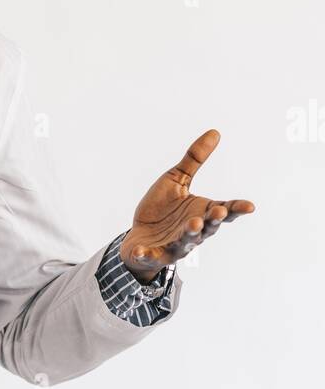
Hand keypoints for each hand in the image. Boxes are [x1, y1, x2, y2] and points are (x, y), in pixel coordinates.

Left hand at [119, 129, 254, 282]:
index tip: (250, 206)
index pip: (224, 210)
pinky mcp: (153, 254)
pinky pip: (150, 256)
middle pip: (208, 227)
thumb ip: (194, 160)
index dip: (236, 209)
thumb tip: (215, 132)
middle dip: (213, 220)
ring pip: (186, 241)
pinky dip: (147, 255)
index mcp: (202, 212)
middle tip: (219, 212)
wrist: (139, 236)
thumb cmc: (162, 209)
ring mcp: (174, 244)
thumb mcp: (176, 179)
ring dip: (190, 234)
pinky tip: (142, 251)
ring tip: (194, 224)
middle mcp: (193, 230)